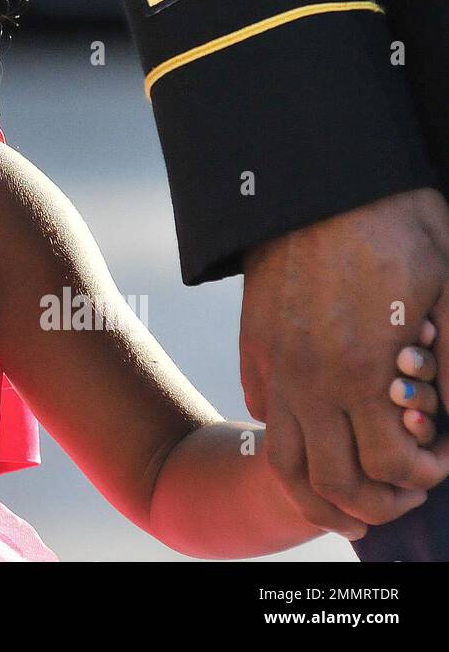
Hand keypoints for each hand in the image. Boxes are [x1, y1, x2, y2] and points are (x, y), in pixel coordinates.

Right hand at [241, 188, 448, 539]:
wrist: (314, 183)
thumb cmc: (393, 225)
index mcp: (361, 368)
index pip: (389, 465)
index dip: (424, 475)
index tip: (439, 453)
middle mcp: (309, 378)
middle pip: (333, 482)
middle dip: (377, 502)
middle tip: (404, 485)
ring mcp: (275, 366)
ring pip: (286, 464)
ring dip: (322, 492)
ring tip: (356, 486)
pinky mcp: (254, 348)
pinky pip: (264, 415)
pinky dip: (293, 439)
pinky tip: (325, 424)